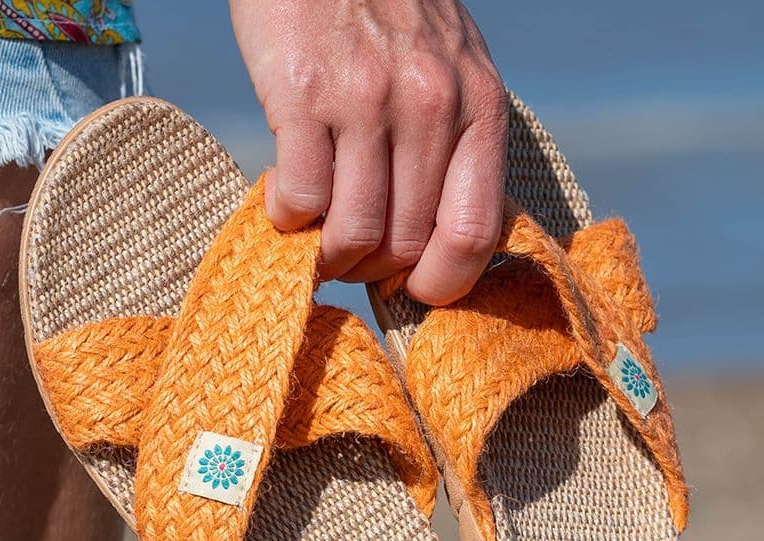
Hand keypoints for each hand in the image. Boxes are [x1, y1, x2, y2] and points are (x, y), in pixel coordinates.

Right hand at [229, 0, 507, 304]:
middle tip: (351, 261)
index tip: (415, 290)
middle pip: (404, 243)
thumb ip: (456, 147)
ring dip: (329, 257)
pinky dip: (288, 220)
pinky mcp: (302, 94)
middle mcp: (429, 106)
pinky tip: (286, 202)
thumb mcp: (455, 68)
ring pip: (353, 233)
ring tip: (317, 242)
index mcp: (478, 107)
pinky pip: (301, 200)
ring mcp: (365, 100)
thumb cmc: (392, 11)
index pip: (473, 232)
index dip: (444, 282)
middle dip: (372, 272)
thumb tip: (437, 241)